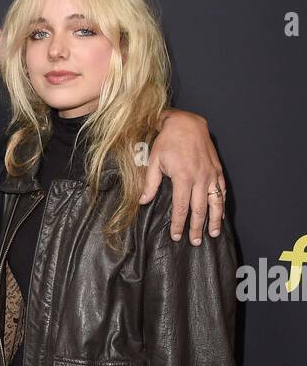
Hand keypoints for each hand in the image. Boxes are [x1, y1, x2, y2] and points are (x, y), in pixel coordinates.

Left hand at [140, 110, 225, 243]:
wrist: (186, 123)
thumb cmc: (167, 141)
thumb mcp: (154, 161)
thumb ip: (150, 184)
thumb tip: (143, 202)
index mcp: (183, 178)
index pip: (181, 208)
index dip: (178, 224)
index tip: (176, 236)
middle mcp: (200, 178)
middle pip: (199, 210)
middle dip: (197, 228)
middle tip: (195, 242)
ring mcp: (211, 174)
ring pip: (215, 202)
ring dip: (214, 220)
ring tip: (213, 234)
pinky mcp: (217, 169)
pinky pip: (222, 190)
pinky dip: (222, 204)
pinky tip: (220, 214)